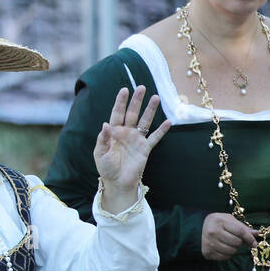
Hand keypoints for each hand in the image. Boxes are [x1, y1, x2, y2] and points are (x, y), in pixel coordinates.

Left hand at [93, 85, 169, 209]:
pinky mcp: (145, 149)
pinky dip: (161, 131)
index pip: (117, 113)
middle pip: (132, 113)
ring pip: (145, 121)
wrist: (117, 183)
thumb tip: (106, 124)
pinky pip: (154, 138)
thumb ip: (103, 138)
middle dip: (136, 101)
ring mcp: (137, 140)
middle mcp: (126, 133)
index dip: (120, 102)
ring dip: (150, 110)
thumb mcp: (100, 153)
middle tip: (141, 87)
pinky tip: (168, 122)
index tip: (124, 90)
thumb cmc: (106, 168)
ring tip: (156, 97)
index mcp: (113, 132)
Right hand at [201, 212, 257, 261]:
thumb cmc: (218, 223)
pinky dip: (227, 254)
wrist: (199, 228)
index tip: (254, 243)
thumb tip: (256, 234)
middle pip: (237, 242)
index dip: (250, 238)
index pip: (240, 232)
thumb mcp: (229, 220)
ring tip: (229, 243)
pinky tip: (223, 248)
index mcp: (220, 221)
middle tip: (235, 239)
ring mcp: (209, 243)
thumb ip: (243, 227)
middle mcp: (213, 231)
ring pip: (232, 251)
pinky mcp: (207, 252)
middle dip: (240, 242)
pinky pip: (225, 257)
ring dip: (234, 249)